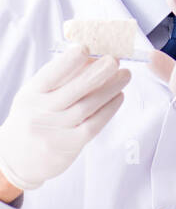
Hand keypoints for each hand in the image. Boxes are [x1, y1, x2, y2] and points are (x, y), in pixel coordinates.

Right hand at [0, 46, 130, 192]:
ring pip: (87, 106)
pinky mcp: (68, 145)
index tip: (86, 48)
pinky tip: (119, 97)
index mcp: (30, 95)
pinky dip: (109, 109)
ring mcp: (54, 131)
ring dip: (110, 88)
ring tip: (125, 75)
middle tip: (114, 60)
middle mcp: (40, 113)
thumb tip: (91, 59)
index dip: (68, 61)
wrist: (18, 160)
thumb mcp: (35, 97)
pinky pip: (93, 124)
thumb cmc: (32, 119)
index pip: (50, 75)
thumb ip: (59, 80)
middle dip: (97, 73)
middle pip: (73, 90)